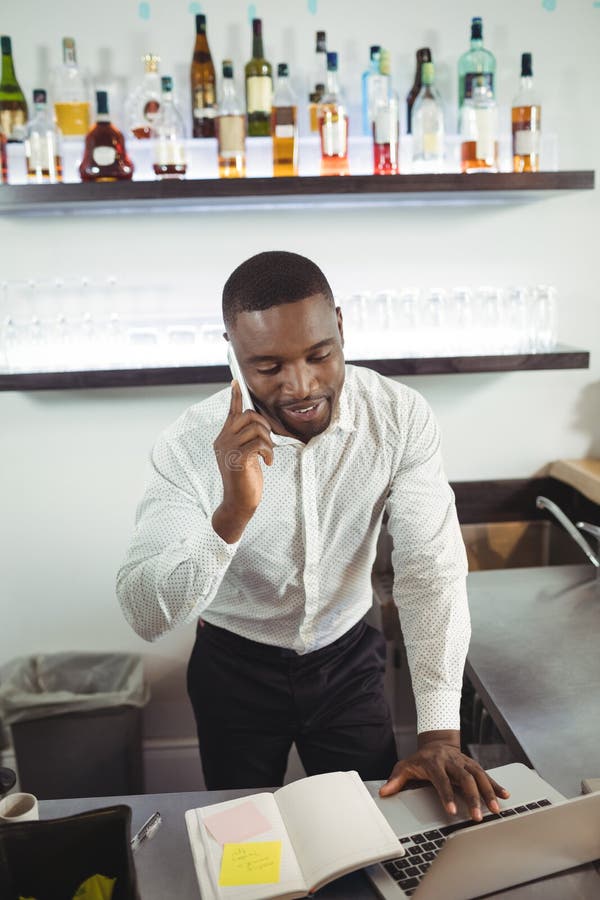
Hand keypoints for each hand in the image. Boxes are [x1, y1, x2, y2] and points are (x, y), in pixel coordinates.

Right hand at [212, 380, 274, 540]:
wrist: (239, 503)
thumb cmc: (246, 480)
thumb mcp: (245, 455)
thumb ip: (247, 439)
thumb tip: (258, 423)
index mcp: (223, 438)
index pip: (231, 412)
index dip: (235, 396)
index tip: (236, 381)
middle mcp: (222, 440)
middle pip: (248, 416)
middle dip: (265, 425)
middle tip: (268, 443)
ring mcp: (228, 449)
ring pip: (256, 428)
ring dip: (268, 441)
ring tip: (267, 455)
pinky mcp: (237, 459)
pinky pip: (259, 443)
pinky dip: (268, 451)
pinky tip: (267, 463)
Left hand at [379, 734, 509, 821]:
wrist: (436, 741)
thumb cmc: (421, 759)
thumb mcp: (406, 766)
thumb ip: (396, 779)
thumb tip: (383, 793)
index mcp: (434, 762)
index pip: (442, 780)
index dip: (447, 796)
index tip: (452, 812)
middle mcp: (452, 761)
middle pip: (464, 778)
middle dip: (472, 798)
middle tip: (476, 816)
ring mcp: (464, 762)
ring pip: (478, 775)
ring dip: (488, 792)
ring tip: (495, 809)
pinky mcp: (473, 764)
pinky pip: (486, 774)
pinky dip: (496, 784)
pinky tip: (505, 795)